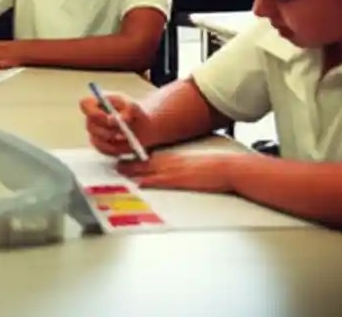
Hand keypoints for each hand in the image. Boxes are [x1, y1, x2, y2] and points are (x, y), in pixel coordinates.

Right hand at [79, 94, 148, 157]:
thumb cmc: (137, 114)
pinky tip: (124, 144)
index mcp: (98, 102)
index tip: (109, 119)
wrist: (143, 128)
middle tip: (122, 132)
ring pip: (96, 140)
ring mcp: (94, 131)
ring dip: (113, 141)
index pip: (85, 104)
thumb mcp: (136, 109)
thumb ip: (125, 111)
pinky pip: (103, 149)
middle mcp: (92, 117)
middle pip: (90, 125)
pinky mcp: (99, 144)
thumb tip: (111, 119)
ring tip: (127, 137)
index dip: (94, 112)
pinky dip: (115, 149)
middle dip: (107, 130)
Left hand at [117, 152, 238, 193]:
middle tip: (117, 166)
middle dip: (129, 164)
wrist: (224, 168)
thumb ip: (178, 166)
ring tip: (120, 172)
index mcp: (173, 157)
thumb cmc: (211, 168)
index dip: (136, 160)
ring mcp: (172, 170)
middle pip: (144, 162)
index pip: (150, 157)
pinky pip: (158, 180)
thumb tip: (171, 172)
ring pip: (147, 170)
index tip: (126, 161)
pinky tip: (138, 183)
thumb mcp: (190, 163)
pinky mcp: (178, 180)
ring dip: (133, 171)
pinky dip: (147, 181)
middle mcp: (170, 161)